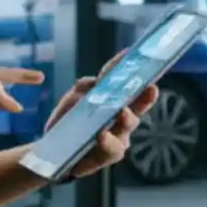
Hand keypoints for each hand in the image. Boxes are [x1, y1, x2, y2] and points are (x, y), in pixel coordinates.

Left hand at [43, 50, 159, 180]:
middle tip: (151, 88)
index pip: (122, 79)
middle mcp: (122, 113)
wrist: (55, 150)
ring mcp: (120, 133)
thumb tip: (94, 82)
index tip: (132, 54)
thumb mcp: (72, 100)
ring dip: (128, 117)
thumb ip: (83, 88)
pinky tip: (102, 136)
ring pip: (129, 124)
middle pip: (138, 102)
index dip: (127, 67)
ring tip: (122, 112)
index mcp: (113, 96)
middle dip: (146, 95)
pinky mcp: (112, 153)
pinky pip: (114, 147)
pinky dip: (109, 141)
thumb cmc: (68, 120)